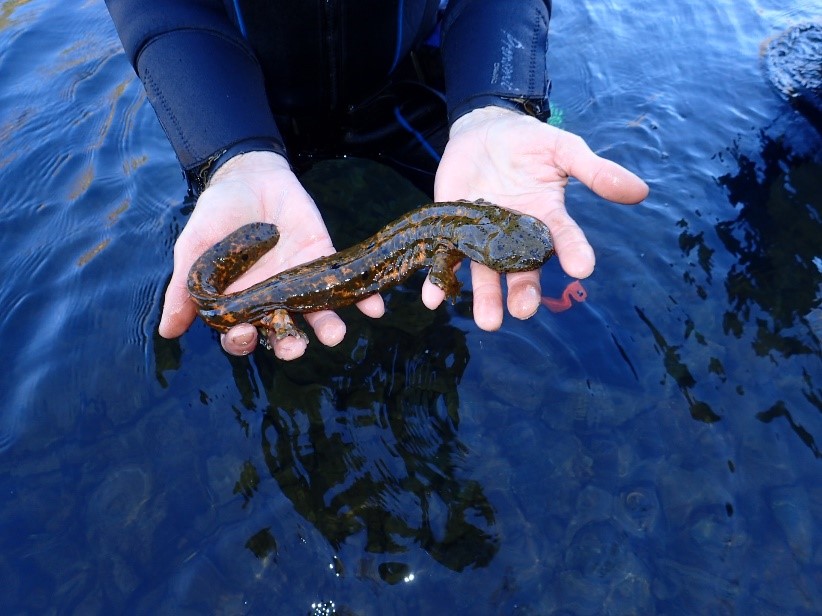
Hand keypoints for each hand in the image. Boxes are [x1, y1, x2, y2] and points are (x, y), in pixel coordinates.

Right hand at [158, 151, 384, 359]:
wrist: (249, 175)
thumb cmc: (217, 215)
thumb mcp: (196, 247)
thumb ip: (184, 288)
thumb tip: (167, 331)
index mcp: (239, 304)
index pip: (240, 335)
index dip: (242, 341)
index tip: (243, 334)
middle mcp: (272, 301)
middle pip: (282, 334)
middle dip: (289, 345)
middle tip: (294, 347)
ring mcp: (300, 283)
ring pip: (316, 316)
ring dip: (328, 328)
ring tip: (334, 334)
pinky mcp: (324, 261)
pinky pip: (346, 286)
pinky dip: (364, 299)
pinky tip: (375, 307)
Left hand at [424, 106, 648, 329]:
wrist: (483, 131)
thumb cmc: (528, 142)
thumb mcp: (562, 148)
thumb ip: (594, 170)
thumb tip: (640, 190)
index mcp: (546, 218)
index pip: (564, 239)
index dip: (574, 252)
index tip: (583, 268)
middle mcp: (516, 236)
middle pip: (523, 270)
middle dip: (524, 291)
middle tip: (523, 310)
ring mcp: (484, 237)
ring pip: (486, 274)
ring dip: (485, 298)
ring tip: (488, 322)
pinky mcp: (454, 231)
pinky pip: (447, 259)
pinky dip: (439, 280)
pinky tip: (433, 299)